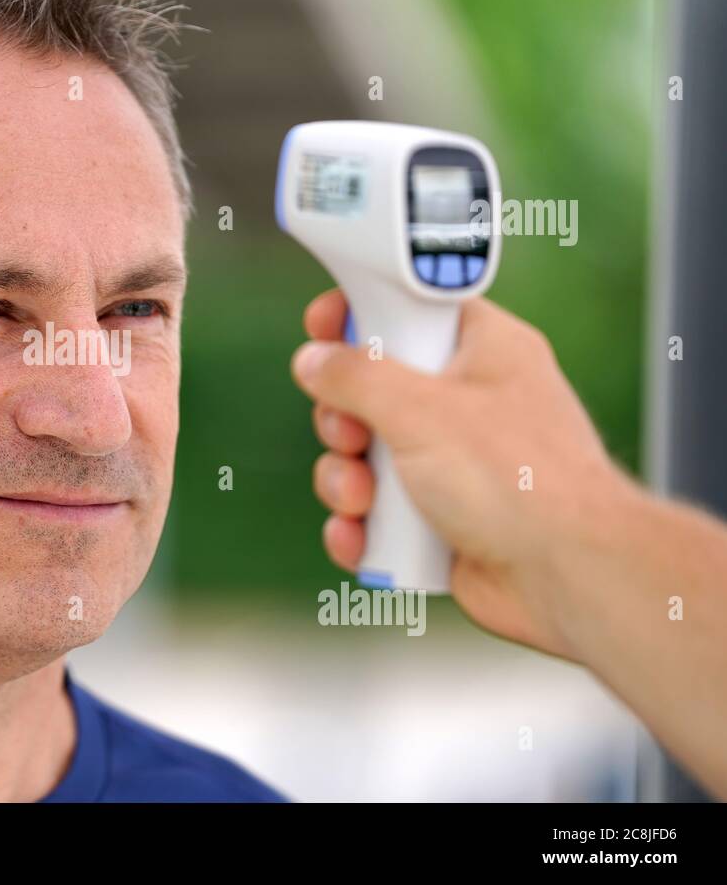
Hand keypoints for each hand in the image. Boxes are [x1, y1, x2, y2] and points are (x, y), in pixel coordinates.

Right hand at [290, 288, 641, 659]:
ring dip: (345, 481)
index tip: (322, 325)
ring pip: (365, 457)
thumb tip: (314, 360)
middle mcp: (468, 403)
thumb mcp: (421, 409)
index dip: (363, 313)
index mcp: (483, 351)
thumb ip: (356, 376)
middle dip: (343, 422)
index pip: (411, 309)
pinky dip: (360, 527)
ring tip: (362, 501)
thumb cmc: (519, 480)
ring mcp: (453, 465)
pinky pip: (376, 513)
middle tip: (353, 436)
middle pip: (370, 390)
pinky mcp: (440, 520)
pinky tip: (360, 538)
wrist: (569, 576)